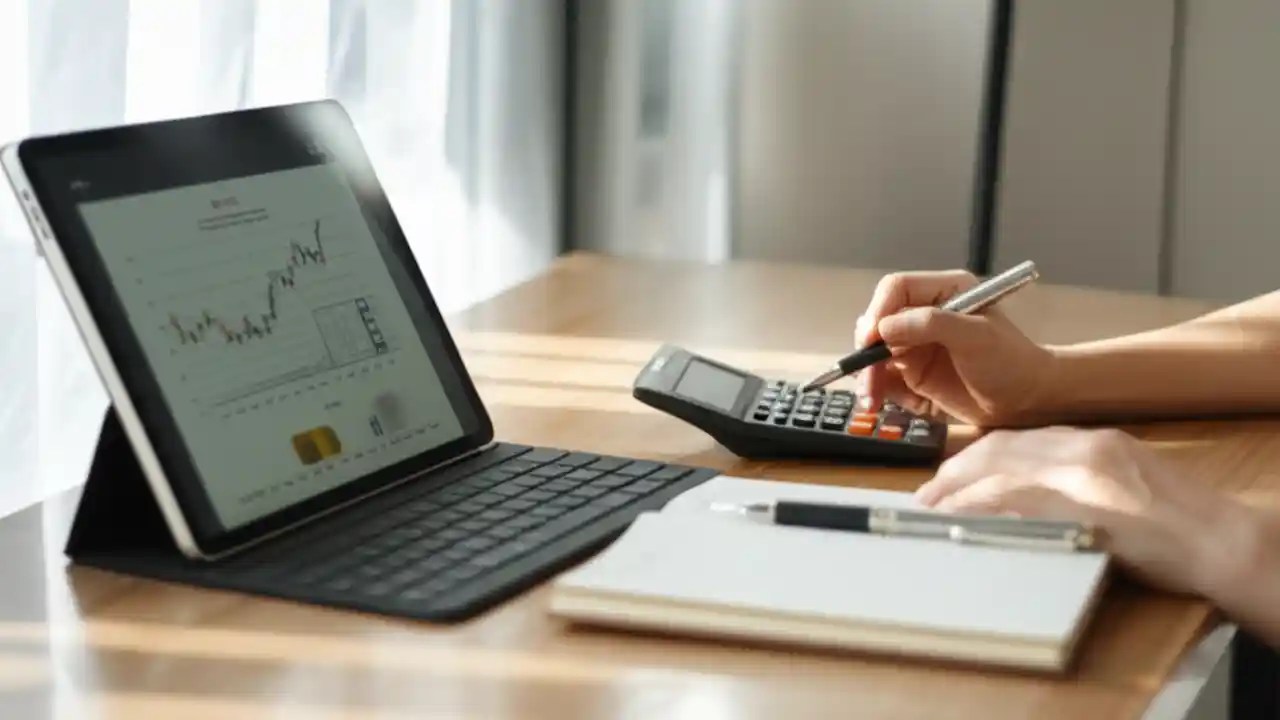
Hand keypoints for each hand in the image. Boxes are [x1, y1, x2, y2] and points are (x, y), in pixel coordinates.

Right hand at [855, 270, 1056, 425]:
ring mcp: (916, 344)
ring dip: (868, 376)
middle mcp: (923, 314)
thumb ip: (930, 324)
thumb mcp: (976, 337)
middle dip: (868, 351)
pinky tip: (891, 404)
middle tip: (867, 379)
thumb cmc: (1010, 362)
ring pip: (874, 353)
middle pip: (877, 322)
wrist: (1026, 401)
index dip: (878, 311)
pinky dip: (882, 391)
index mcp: (942, 292)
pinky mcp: (913, 372)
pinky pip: (884, 378)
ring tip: (872, 401)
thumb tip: (884, 327)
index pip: (896, 289)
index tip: (870, 341)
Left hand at [915, 427, 1259, 599]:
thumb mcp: (1122, 487)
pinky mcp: (1077, 503)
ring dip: (955, 491)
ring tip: (929, 512)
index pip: (1016, 440)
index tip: (951, 477)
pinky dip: (976, 509)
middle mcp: (1080, 448)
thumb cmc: (1178, 526)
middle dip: (955, 472)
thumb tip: (1028, 501)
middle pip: (997, 450)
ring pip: (996, 471)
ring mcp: (1078, 474)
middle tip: (927, 496)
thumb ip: (1076, 484)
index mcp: (1092, 441)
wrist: (1218, 540)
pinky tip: (956, 521)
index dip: (975, 459)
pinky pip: (1010, 501)